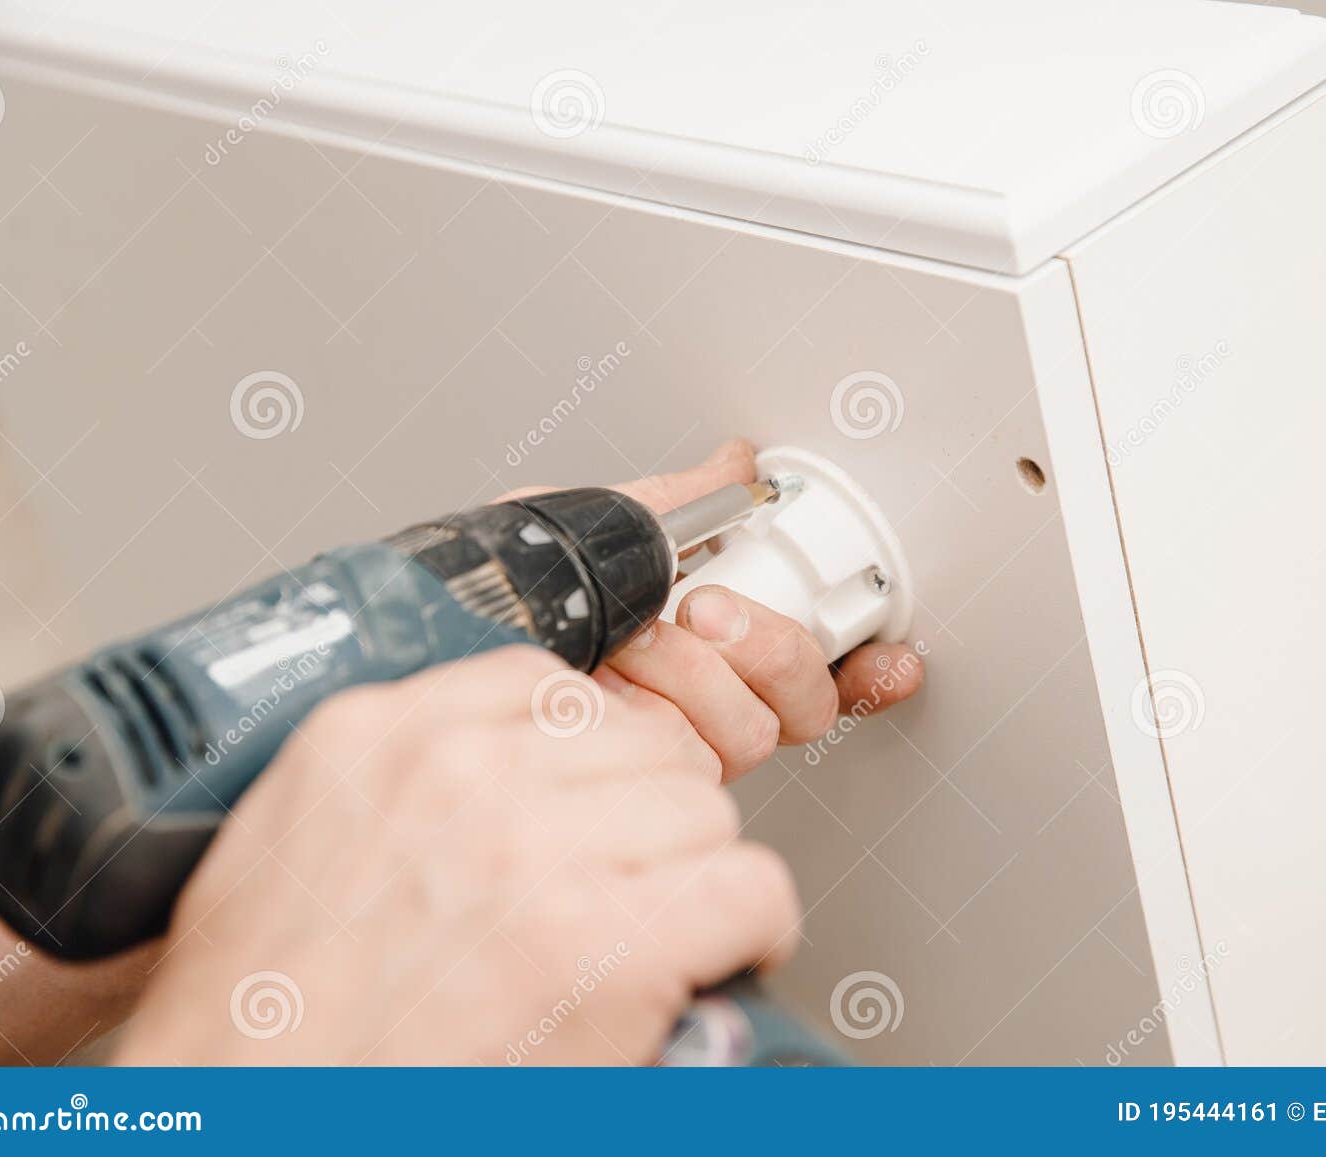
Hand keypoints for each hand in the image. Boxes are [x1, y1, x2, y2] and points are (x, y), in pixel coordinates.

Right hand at [114, 647, 798, 1064]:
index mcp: (381, 737)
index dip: (591, 749)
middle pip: (642, 742)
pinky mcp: (602, 943)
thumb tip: (501, 759)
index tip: (595, 796)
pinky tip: (715, 959)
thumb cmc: (256, 1018)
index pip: (548, 682)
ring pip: (703, 810)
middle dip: (646, 813)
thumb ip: (395, 774)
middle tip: (625, 880)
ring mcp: (535, 852)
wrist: (239, 1113)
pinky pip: (745, 887)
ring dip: (693, 872)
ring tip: (658, 929)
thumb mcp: (287, 838)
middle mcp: (464, 774)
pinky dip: (750, 927)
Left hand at [512, 440, 924, 780]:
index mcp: (708, 638)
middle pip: (805, 700)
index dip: (863, 665)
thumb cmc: (503, 594)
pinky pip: (700, 763)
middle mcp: (700, 699)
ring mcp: (671, 743)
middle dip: (766, 646)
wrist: (440, 640)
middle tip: (709, 609)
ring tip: (638, 636)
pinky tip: (633, 678)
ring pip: (757, 728)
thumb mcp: (593, 524)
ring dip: (697, 670)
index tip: (885, 658)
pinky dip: (672, 704)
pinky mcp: (639, 779)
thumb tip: (739, 464)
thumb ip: (676, 502)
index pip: (813, 662)